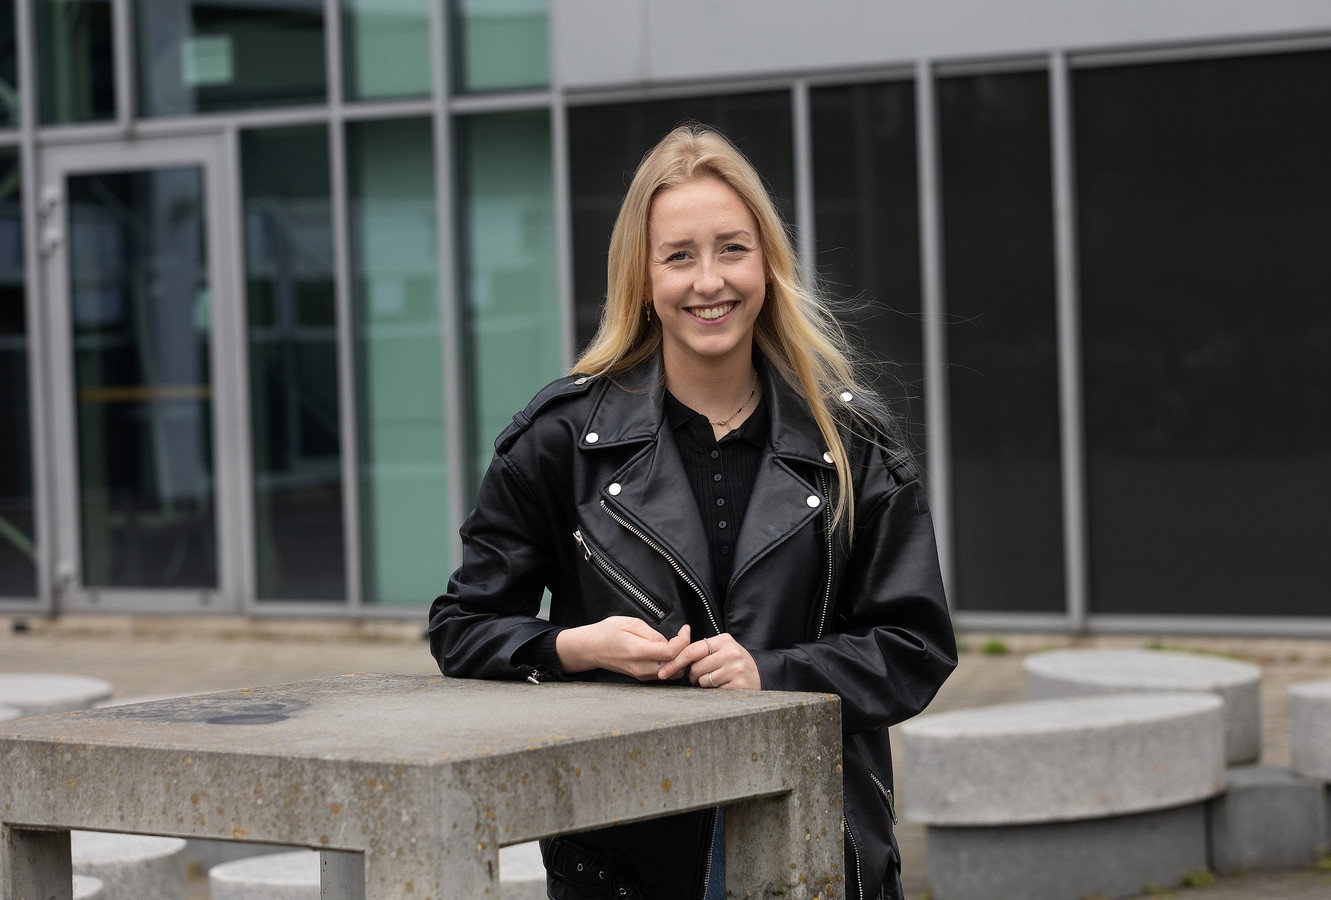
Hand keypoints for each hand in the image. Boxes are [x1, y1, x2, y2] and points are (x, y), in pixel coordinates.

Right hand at [556, 618, 691, 680]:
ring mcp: (641, 675)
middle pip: (675, 666)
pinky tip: (669, 651)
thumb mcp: (630, 623)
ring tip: (677, 643)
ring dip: (679, 660)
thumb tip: (668, 642)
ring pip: (672, 673)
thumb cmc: (607, 632)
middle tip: (684, 636)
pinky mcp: (641, 677)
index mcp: (637, 652)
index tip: (685, 629)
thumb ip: (652, 634)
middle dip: (685, 652)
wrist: (590, 648)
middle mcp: (641, 668)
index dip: (683, 640)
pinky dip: (672, 664)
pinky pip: (663, 674)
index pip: (670, 652)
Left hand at [658, 632, 760, 690]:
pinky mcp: (739, 685)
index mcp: (724, 640)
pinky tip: (725, 686)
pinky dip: (714, 691)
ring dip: (704, 684)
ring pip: (702, 680)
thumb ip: (702, 650)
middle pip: (695, 667)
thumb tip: (672, 656)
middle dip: (693, 676)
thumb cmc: (735, 664)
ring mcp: (735, 668)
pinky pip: (713, 690)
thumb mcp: (723, 650)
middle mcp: (730, 652)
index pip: (692, 650)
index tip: (663, 671)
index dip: (675, 662)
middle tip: (702, 677)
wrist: (762, 675)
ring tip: (717, 680)